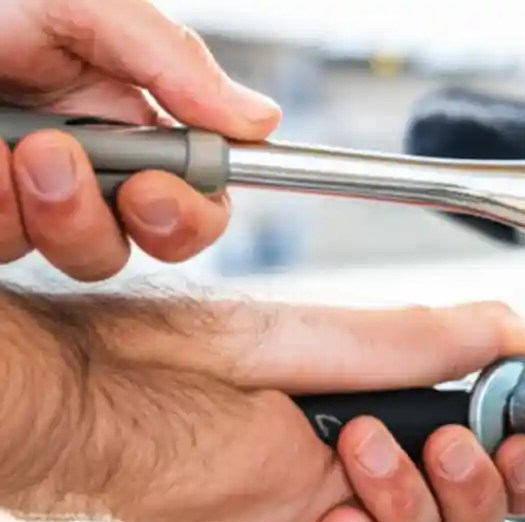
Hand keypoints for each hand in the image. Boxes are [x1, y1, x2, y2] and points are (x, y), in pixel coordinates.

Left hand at [0, 0, 280, 279]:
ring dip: (33, 211)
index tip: (151, 192)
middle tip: (52, 159)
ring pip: (70, 254)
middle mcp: (90, 166)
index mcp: (130, 117)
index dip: (187, 211)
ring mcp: (28, 196)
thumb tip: (261, 121)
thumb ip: (171, 62)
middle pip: (136, 243)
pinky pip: (4, 245)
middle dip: (97, 216)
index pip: (197, 194)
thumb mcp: (82, 6)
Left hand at [45, 298, 524, 521]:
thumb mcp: (370, 333)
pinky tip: (328, 506)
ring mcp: (351, 498)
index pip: (503, 446)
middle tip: (460, 447)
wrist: (142, 395)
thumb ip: (466, 338)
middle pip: (484, 510)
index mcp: (412, 404)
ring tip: (361, 445)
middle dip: (484, 483)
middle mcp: (390, 455)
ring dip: (408, 494)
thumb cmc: (232, 352)